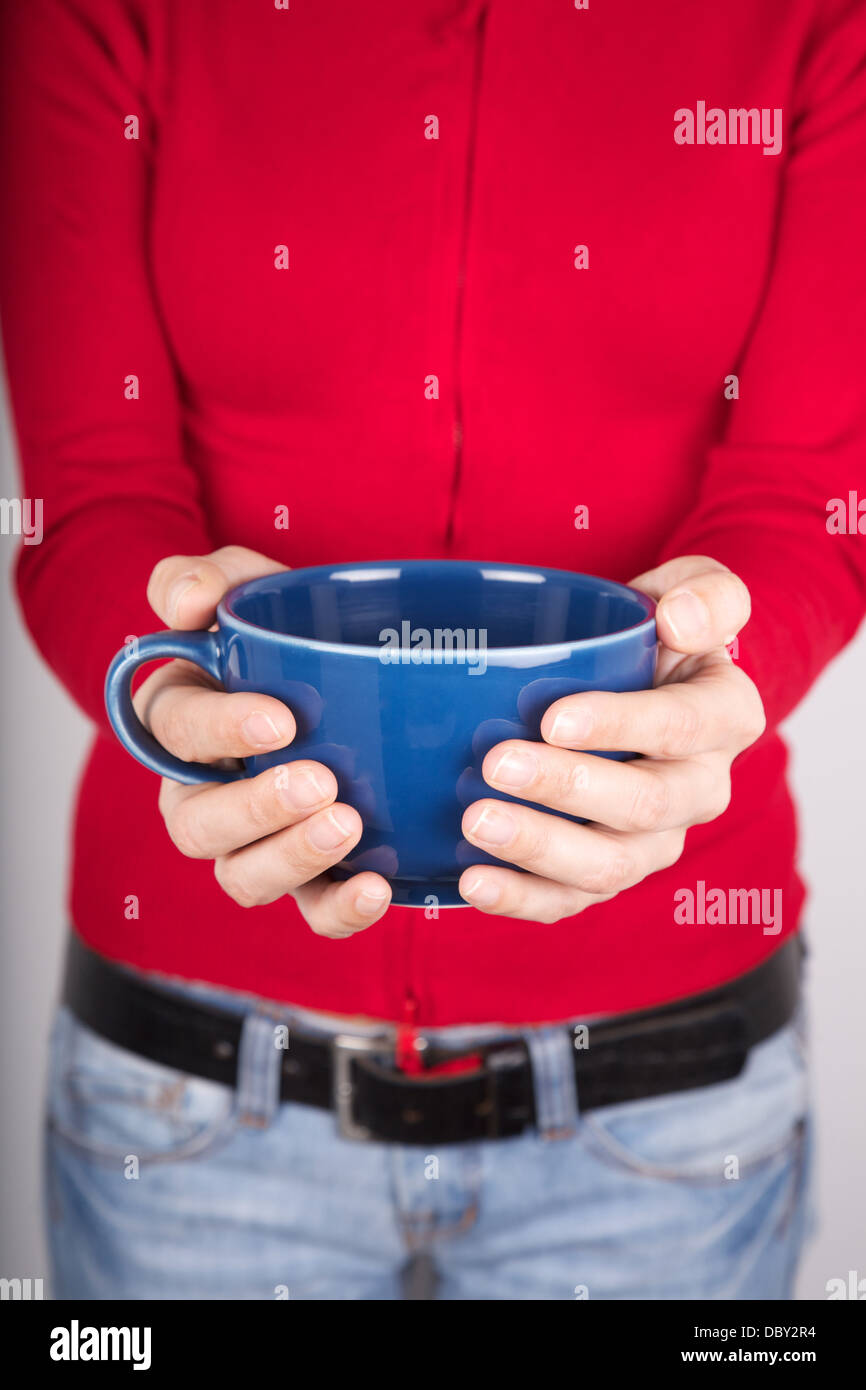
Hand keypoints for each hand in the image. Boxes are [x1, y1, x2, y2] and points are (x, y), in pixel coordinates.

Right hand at [134, 545, 391, 937]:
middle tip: (319, 782)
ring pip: (243, 876)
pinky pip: (308, 911)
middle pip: (197, 824)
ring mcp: (251, 842)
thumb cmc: (278, 628)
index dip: (222, 730)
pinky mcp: (307, 874)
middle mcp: (199, 791)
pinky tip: (377, 888)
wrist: (339, 666)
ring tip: (348, 826)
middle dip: (256, 809)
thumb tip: (188, 602)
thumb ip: (205, 579)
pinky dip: (338, 911)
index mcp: (178, 719)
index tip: (282, 720)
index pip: (177, 730)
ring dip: (292, 859)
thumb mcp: (242, 584)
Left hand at [458, 556, 765, 922]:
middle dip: (567, 789)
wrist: (644, 680)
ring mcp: (656, 841)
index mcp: (726, 718)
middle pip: (644, 805)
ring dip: (540, 848)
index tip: (552, 718)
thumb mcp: (695, 589)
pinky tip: (474, 883)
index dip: (619, 726)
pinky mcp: (608, 872)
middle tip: (497, 764)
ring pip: (610, 865)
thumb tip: (680, 621)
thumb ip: (706, 592)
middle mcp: (700, 789)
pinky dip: (522, 898)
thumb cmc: (660, 632)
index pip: (680, 726)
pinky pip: (571, 900)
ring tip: (476, 823)